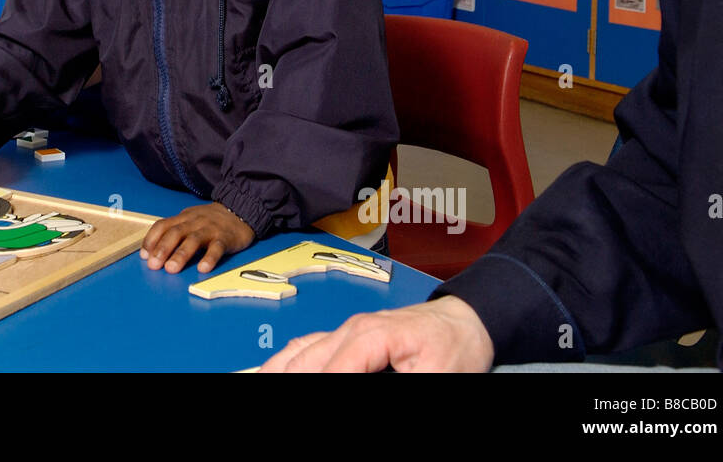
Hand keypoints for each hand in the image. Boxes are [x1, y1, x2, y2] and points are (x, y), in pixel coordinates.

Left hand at [140, 202, 254, 273]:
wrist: (240, 210)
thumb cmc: (210, 220)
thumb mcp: (189, 220)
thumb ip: (173, 232)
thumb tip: (152, 252)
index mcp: (183, 218)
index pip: (163, 225)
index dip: (152, 240)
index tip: (144, 256)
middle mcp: (194, 222)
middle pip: (176, 233)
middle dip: (163, 249)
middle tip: (154, 265)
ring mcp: (210, 229)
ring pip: (194, 240)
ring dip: (181, 255)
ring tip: (172, 268)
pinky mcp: (225, 238)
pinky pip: (217, 248)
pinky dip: (209, 258)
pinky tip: (203, 268)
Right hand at [258, 296, 495, 372]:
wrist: (467, 320)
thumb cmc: (456, 348)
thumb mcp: (436, 379)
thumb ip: (396, 387)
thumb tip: (349, 378)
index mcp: (370, 337)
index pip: (330, 372)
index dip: (313, 384)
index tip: (292, 402)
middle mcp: (350, 330)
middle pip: (304, 362)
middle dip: (284, 377)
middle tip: (260, 387)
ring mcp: (345, 331)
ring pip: (298, 353)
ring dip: (275, 371)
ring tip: (256, 380)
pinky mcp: (347, 337)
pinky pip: (306, 347)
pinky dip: (285, 361)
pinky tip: (271, 371)